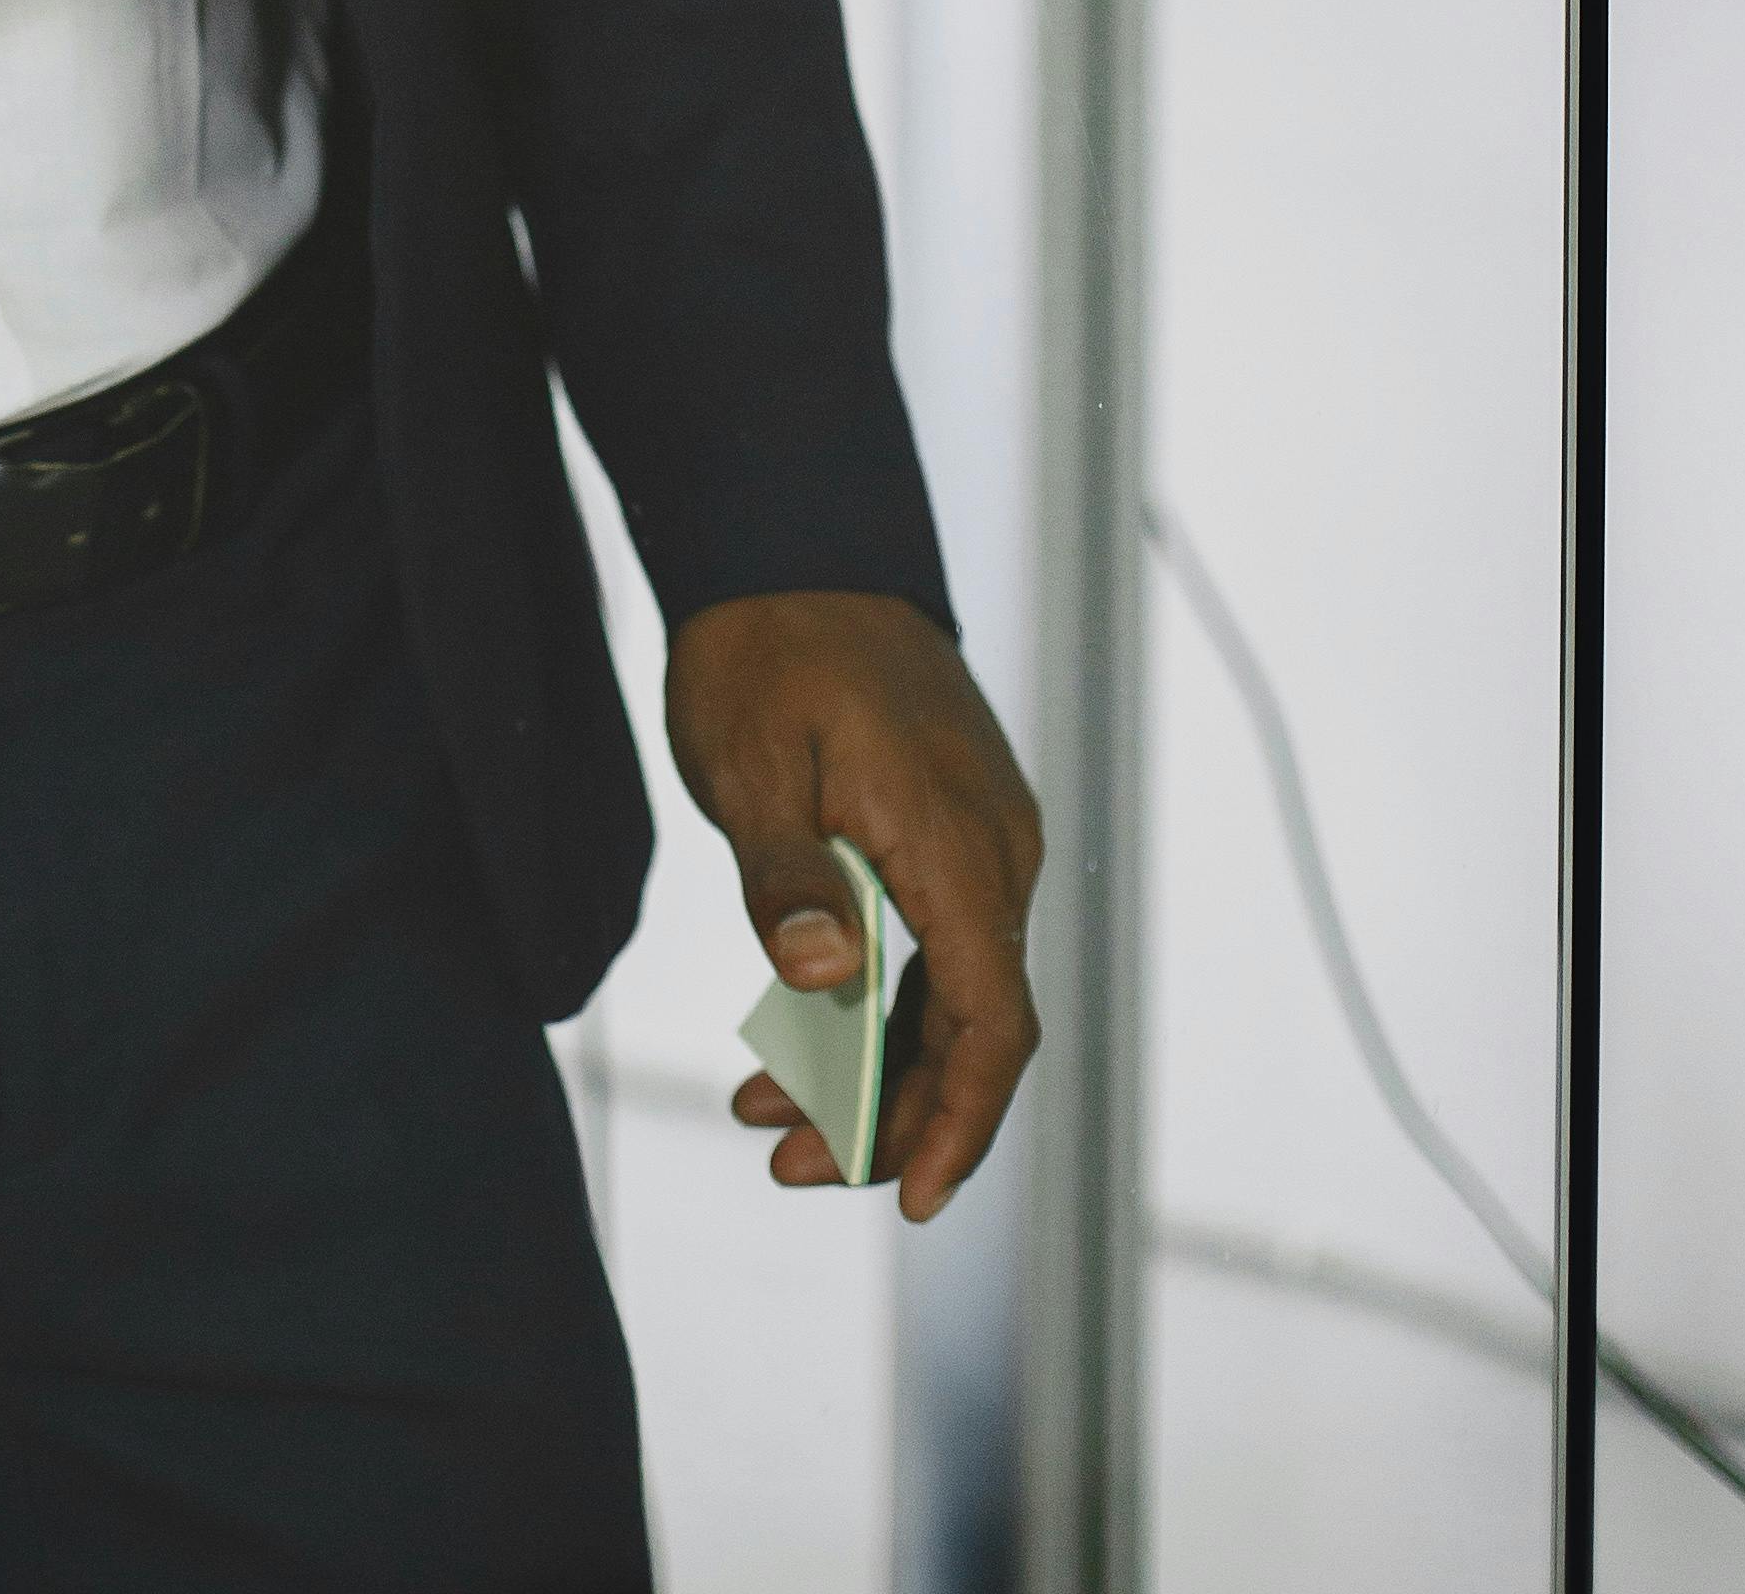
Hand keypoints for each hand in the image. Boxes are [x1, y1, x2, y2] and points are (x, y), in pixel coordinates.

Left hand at [668, 589, 1040, 1216]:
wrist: (792, 544)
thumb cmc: (766, 648)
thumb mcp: (752, 764)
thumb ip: (788, 877)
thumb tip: (821, 983)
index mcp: (955, 844)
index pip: (993, 1023)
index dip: (959, 1122)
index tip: (910, 1200)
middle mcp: (991, 852)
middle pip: (971, 1029)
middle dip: (889, 1118)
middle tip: (783, 1165)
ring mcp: (977, 839)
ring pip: (948, 994)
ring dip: (871, 1069)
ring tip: (765, 1120)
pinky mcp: (947, 829)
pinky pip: (932, 944)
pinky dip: (873, 1006)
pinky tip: (793, 1040)